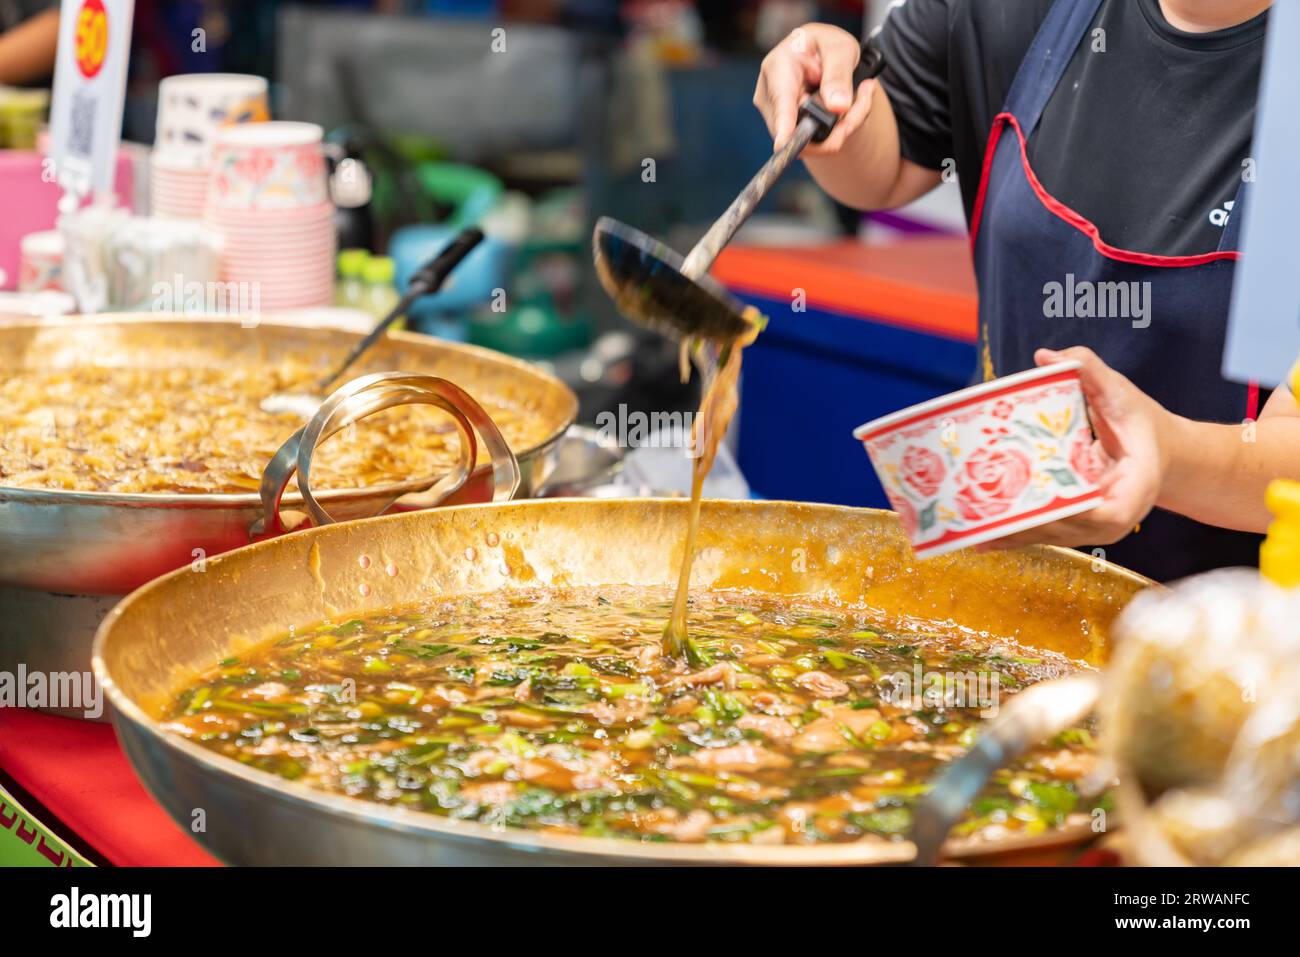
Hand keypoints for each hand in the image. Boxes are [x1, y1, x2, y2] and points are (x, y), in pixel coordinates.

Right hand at [753, 23, 875, 153]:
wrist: (823, 58)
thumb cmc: (826, 47)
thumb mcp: (840, 49)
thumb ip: (839, 75)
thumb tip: (837, 107)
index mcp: (778, 67)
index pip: (781, 101)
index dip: (783, 124)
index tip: (783, 142)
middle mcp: (770, 96)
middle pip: (800, 129)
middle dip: (838, 123)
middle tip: (865, 97)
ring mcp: (776, 117)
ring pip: (811, 143)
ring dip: (842, 127)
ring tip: (860, 99)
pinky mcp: (787, 132)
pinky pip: (815, 145)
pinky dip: (838, 132)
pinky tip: (847, 110)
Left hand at [978, 347, 1175, 550]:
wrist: (1164, 453)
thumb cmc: (1143, 424)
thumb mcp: (1122, 394)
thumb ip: (1090, 371)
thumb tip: (1047, 355)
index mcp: (1135, 488)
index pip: (1106, 513)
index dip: (1070, 514)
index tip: (1037, 506)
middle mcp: (1117, 517)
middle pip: (1067, 528)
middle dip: (1026, 524)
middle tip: (984, 512)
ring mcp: (1098, 527)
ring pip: (1052, 535)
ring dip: (1013, 533)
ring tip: (972, 526)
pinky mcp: (1081, 526)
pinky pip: (1047, 532)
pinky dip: (1016, 534)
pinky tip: (982, 537)